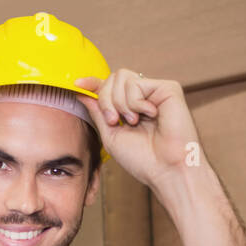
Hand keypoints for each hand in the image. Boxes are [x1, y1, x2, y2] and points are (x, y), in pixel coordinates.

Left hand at [73, 71, 200, 190]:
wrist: (166, 169)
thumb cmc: (143, 159)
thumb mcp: (111, 135)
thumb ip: (97, 112)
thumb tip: (81, 92)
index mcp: (130, 108)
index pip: (110, 88)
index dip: (93, 83)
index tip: (77, 84)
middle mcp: (143, 97)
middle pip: (112, 79)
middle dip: (105, 99)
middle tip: (114, 121)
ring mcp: (155, 91)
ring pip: (121, 77)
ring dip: (120, 103)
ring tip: (133, 121)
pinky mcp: (168, 87)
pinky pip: (136, 83)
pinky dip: (135, 102)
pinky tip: (150, 115)